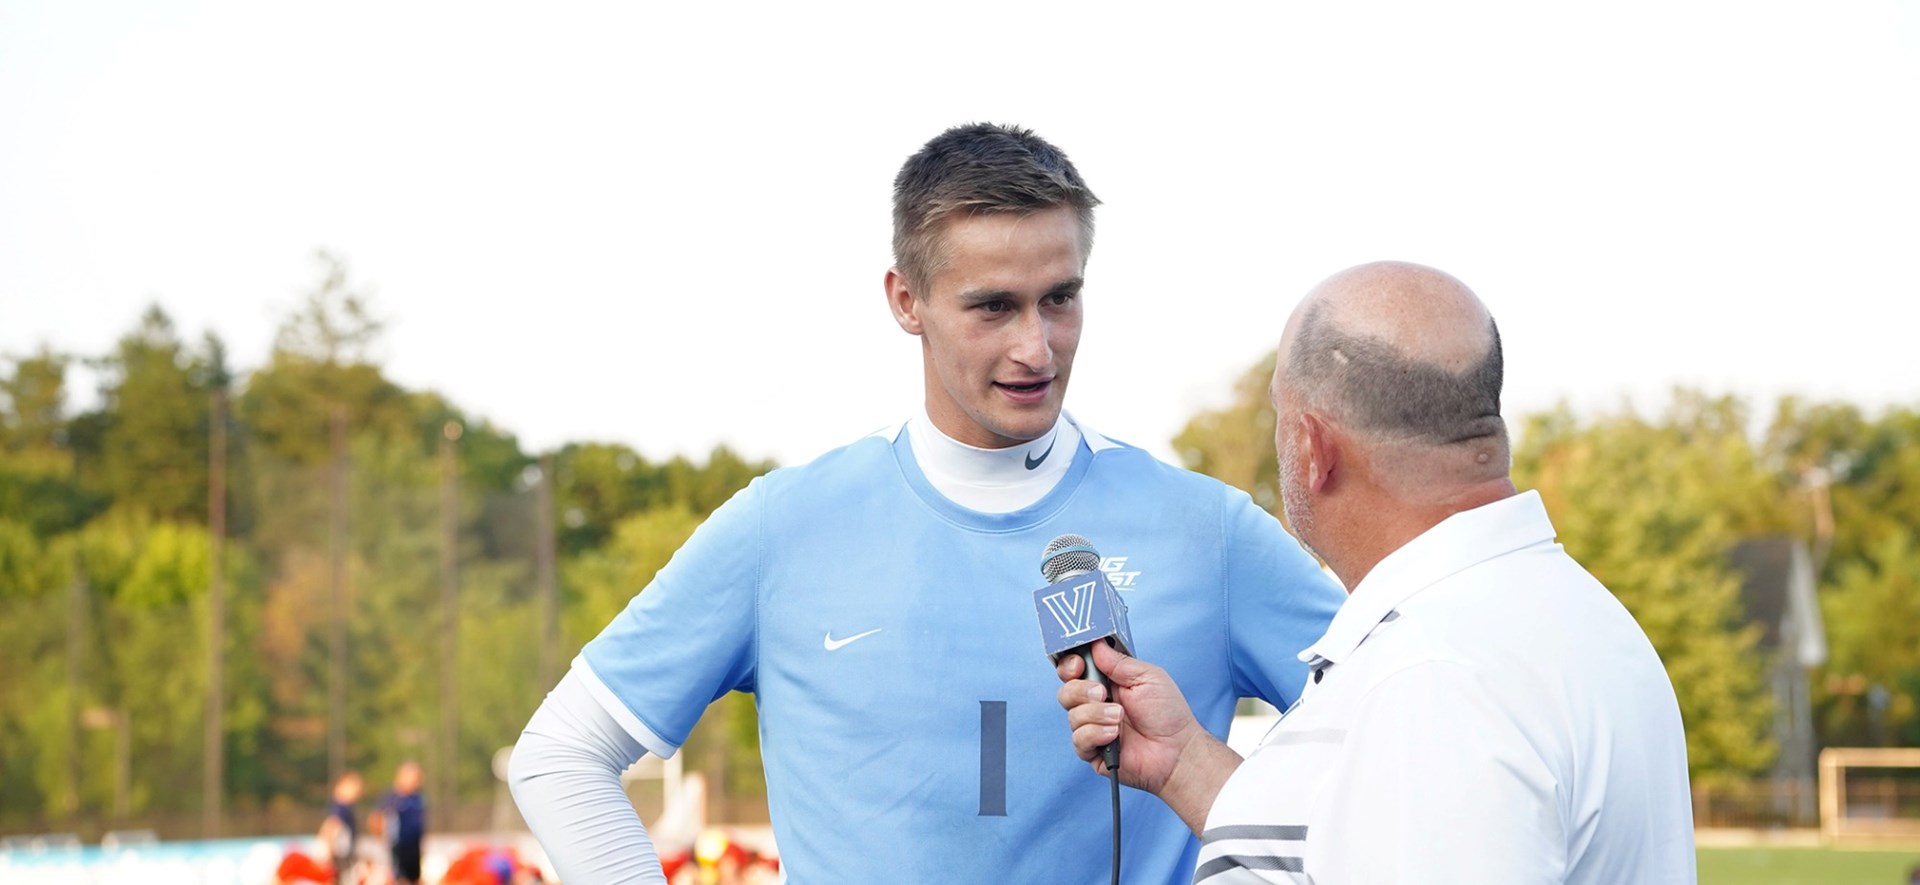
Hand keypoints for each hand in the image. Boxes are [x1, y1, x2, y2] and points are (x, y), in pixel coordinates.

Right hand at [1055, 641, 1203, 794]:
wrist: (1177, 750)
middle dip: (1081, 690)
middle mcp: (1096, 705)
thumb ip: (1119, 662)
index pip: (1074, 671)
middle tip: (1102, 693)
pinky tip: (1114, 735)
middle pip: (1066, 692)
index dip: (1070, 666)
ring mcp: (1093, 728)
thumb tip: (1096, 645)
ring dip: (1096, 714)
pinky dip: (1096, 734)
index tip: (1079, 665)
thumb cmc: (1168, 714)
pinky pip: (1079, 739)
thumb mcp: (1147, 677)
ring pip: (1072, 716)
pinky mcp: (1093, 751)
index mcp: (1106, 683)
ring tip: (1119, 718)